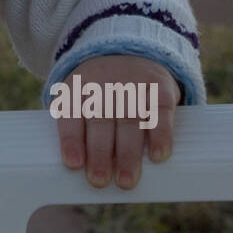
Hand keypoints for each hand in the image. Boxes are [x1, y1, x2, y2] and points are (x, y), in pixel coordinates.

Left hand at [54, 55, 181, 189]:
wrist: (130, 51)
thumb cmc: (99, 93)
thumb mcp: (81, 98)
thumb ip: (79, 129)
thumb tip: (81, 172)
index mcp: (77, 86)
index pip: (71, 112)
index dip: (71, 139)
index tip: (74, 165)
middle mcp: (103, 82)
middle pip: (101, 119)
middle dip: (99, 153)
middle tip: (100, 181)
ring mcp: (132, 82)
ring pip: (130, 118)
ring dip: (128, 152)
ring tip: (126, 181)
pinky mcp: (159, 85)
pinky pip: (160, 110)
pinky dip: (160, 134)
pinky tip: (158, 156)